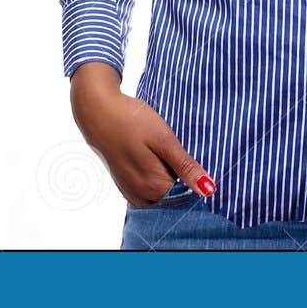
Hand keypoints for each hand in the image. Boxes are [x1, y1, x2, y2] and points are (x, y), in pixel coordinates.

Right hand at [70, 61, 216, 206]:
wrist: (97, 111)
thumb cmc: (131, 120)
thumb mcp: (164, 139)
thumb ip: (186, 167)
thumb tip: (209, 190)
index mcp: (155, 187)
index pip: (189, 194)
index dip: (192, 176)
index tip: (182, 155)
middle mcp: (142, 197)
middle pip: (175, 194)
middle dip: (179, 177)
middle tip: (167, 149)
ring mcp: (131, 193)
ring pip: (162, 192)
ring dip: (166, 176)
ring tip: (156, 151)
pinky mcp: (124, 186)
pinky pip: (149, 190)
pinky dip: (153, 177)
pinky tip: (148, 156)